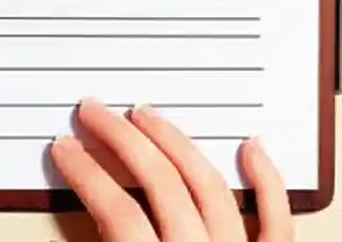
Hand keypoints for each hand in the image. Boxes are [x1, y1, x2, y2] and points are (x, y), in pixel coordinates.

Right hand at [51, 98, 292, 241]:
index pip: (116, 210)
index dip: (85, 173)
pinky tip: (252, 147)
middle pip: (159, 182)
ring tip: (148, 116)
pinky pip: (275, 218)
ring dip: (176, 144)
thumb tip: (66, 233)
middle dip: (121, 139)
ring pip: (208, 185)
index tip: (66, 149)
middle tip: (95, 112)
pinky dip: (266, 180)